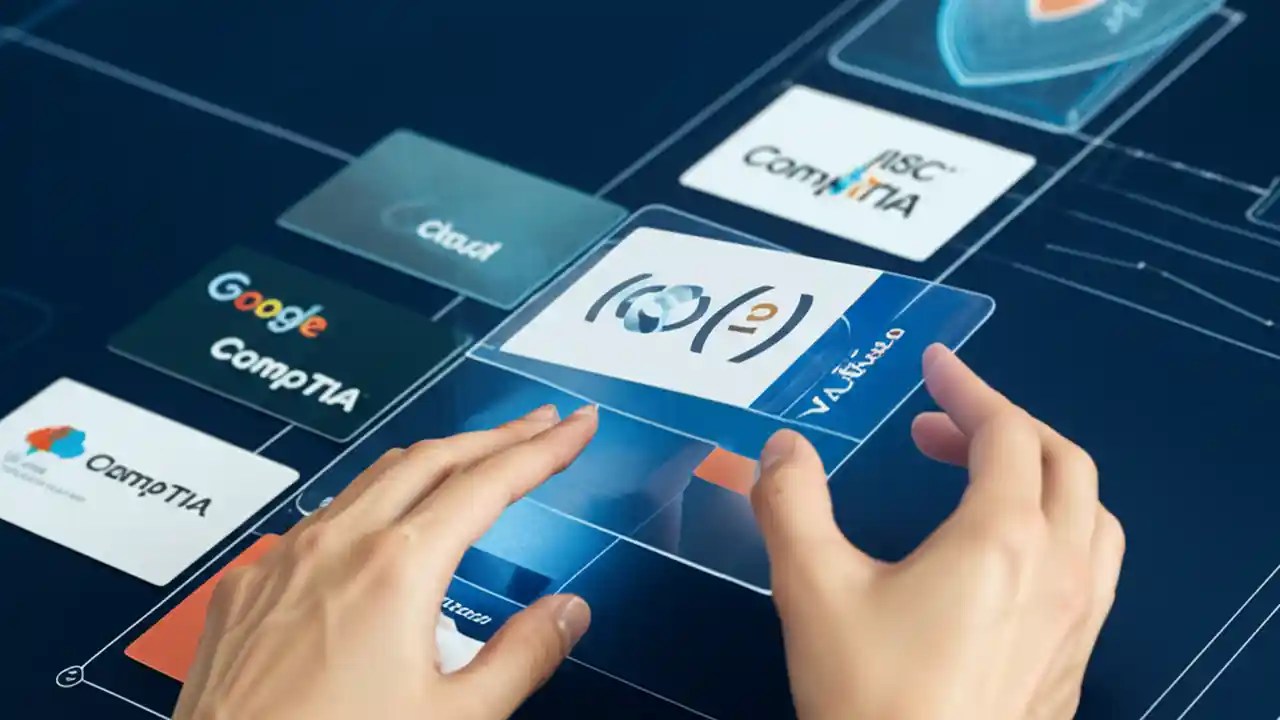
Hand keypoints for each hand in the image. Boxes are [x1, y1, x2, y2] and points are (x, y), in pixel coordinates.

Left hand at [173, 404, 599, 719]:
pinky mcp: (245, 587)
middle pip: (433, 459)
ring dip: (432, 463)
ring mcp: (283, 560)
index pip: (490, 483)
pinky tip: (374, 533)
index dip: (543, 450)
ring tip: (470, 463)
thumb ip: (522, 657)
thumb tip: (568, 613)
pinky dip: (364, 508)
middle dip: (495, 436)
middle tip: (539, 426)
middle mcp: (337, 546)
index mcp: (399, 570)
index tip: (576, 427)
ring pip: (369, 480)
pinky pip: (316, 523)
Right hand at [752, 345, 1123, 719]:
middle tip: (933, 430)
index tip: (934, 366)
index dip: (969, 389)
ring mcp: (1078, 620)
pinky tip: (1006, 562)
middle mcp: (1059, 569)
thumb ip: (791, 503)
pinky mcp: (1075, 664)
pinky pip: (1094, 568)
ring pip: (1094, 517)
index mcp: (1001, 538)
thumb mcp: (811, 589)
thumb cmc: (868, 693)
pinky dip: (1059, 530)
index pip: (1005, 432)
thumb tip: (782, 448)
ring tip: (980, 484)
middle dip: (1002, 427)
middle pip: (1063, 463)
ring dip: (1043, 477)